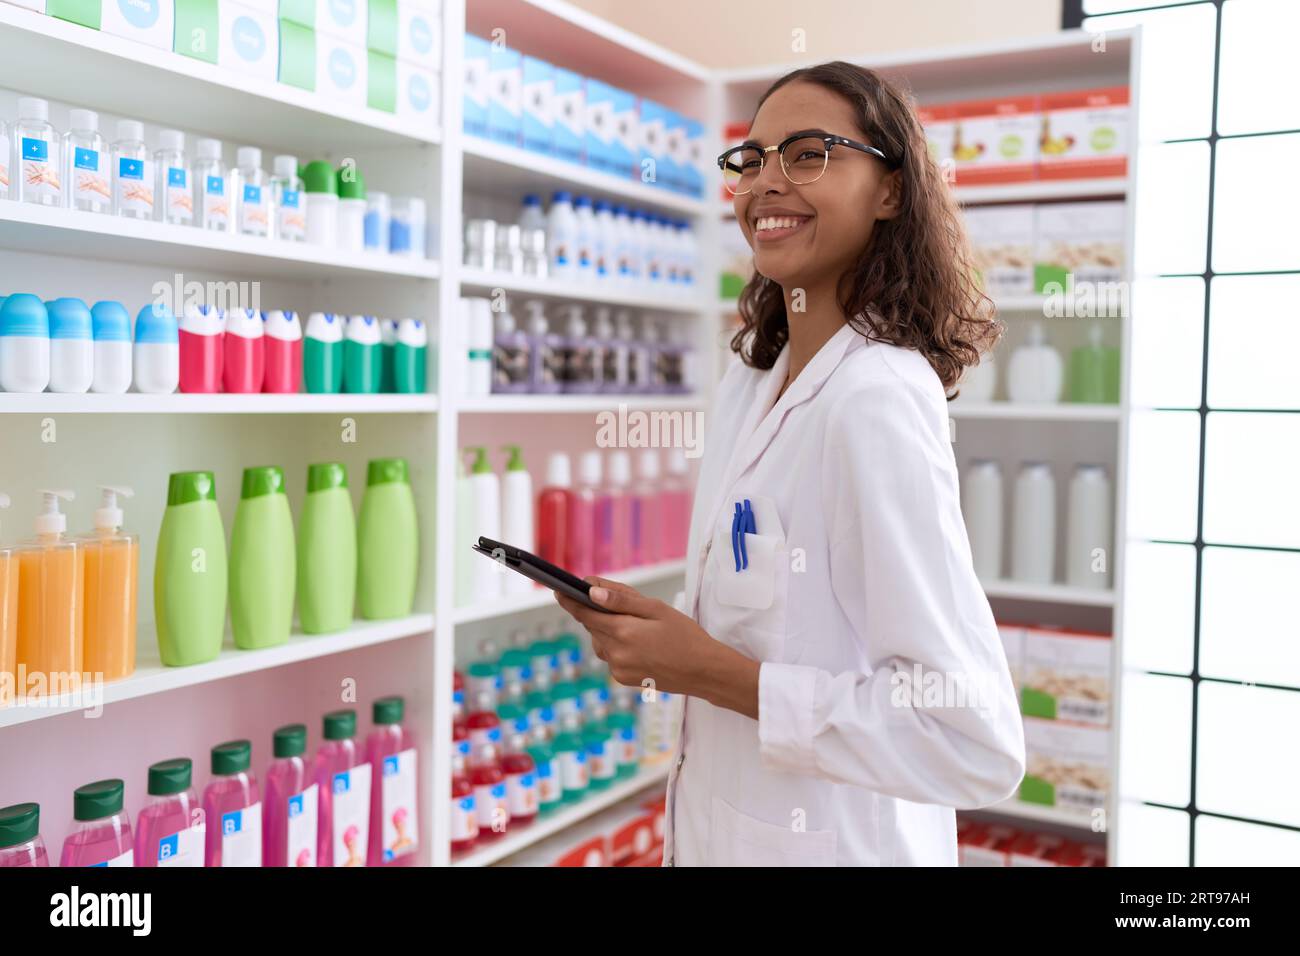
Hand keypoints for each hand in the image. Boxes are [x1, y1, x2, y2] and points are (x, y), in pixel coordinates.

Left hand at [554, 577, 761, 718]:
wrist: (704, 671)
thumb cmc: (684, 635)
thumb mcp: (655, 609)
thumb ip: (621, 599)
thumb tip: (591, 590)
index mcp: (623, 632)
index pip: (585, 613)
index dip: (570, 601)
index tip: (558, 591)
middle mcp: (615, 654)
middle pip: (593, 626)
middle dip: (599, 613)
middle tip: (623, 606)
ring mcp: (618, 669)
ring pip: (601, 642)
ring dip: (608, 630)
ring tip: (637, 627)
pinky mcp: (623, 679)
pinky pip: (610, 656)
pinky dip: (617, 645)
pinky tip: (640, 644)